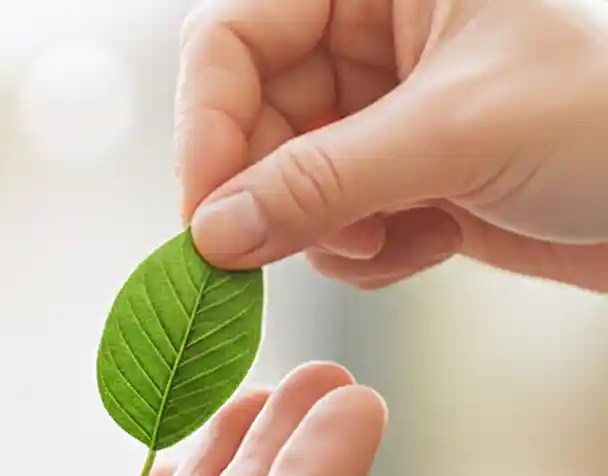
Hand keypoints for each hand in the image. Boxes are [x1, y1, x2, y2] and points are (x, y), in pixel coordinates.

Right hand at [176, 0, 607, 291]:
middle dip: (268, 191)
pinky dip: (365, 249)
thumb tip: (210, 233)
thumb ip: (321, 181)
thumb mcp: (456, 135)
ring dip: (323, 229)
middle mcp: (370, 36)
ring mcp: (383, 109)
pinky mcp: (401, 174)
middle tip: (272, 253)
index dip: (207, 124)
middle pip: (250, 117)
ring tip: (392, 241)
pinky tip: (433, 244)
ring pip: (282, 180)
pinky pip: (329, 220)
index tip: (204, 214)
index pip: (234, 37)